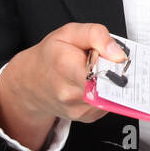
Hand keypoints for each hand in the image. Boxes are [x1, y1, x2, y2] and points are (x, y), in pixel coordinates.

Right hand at [0, 22, 118, 146]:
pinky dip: (105, 93)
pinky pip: (106, 104)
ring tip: (95, 72)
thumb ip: (96, 36)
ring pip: (110, 95)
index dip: (113, 64)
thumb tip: (119, 55)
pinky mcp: (85, 117)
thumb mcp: (70, 33)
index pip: (100, 72)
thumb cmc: (51, 55)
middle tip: (105, 62)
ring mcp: (77, 109)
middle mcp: (69, 93)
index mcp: (65, 67)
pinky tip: (93, 84)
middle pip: (109, 84)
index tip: (115, 57)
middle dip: (114, 72)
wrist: (30, 82)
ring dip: (109, 83)